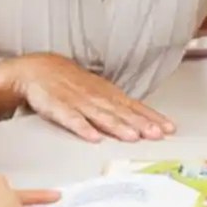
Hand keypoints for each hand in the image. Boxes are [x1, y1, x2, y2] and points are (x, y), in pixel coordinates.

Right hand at [0, 54, 174, 142]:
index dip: (152, 117)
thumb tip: (142, 123)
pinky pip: (71, 119)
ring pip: (101, 116)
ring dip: (118, 126)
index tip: (169, 128)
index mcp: (107, 94)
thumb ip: (117, 107)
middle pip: (122, 112)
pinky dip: (82, 128)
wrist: (37, 69)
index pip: (134, 106)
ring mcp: (78, 101)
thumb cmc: (71, 83)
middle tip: (157, 134)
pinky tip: (93, 137)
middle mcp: (96, 97)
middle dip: (140, 123)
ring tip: (132, 137)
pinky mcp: (58, 107)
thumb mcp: (97, 91)